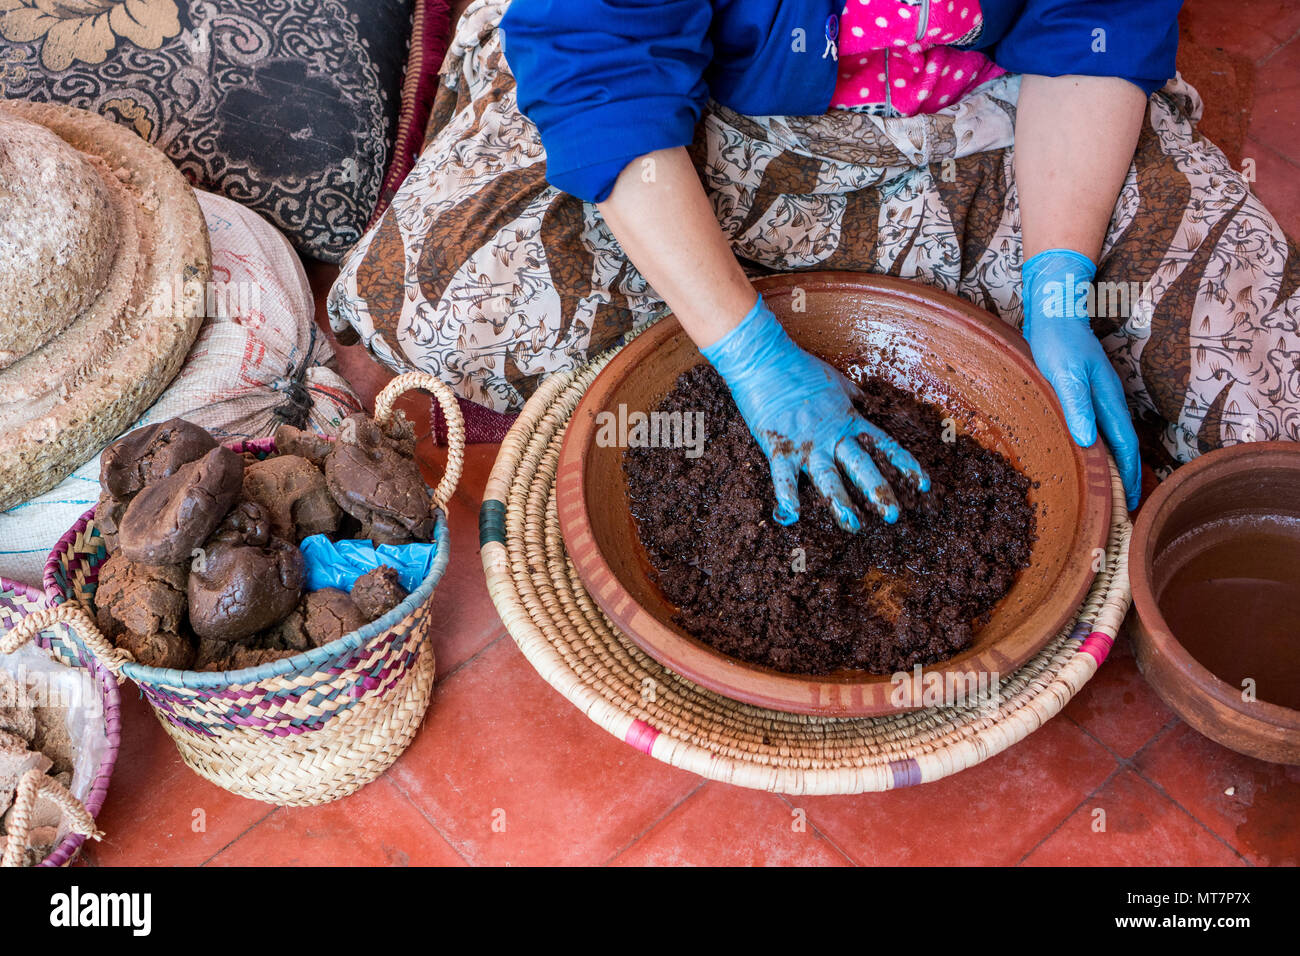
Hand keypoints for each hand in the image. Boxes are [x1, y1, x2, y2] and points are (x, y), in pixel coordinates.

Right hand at [701, 297, 929, 531]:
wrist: (765, 360)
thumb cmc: (800, 367)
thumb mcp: (837, 381)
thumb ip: (854, 398)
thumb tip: (869, 403)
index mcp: (848, 420)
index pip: (884, 444)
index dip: (905, 464)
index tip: (923, 484)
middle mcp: (831, 435)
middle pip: (860, 466)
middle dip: (878, 491)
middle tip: (893, 515)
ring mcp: (805, 443)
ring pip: (827, 477)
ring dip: (840, 502)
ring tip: (852, 524)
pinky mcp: (778, 446)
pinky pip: (783, 476)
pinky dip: (786, 496)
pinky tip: (792, 516)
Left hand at [1022, 249, 1141, 510]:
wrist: (1053, 312)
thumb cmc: (1057, 341)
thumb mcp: (1064, 374)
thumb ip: (1077, 406)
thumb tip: (1089, 442)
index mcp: (1108, 400)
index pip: (1125, 445)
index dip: (1128, 474)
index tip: (1131, 501)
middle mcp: (1107, 401)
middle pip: (1122, 445)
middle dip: (1125, 476)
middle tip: (1123, 506)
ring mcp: (1096, 396)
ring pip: (1109, 437)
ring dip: (1110, 463)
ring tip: (1106, 491)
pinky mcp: (1082, 393)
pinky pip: (1094, 426)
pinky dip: (1095, 446)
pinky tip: (1084, 456)